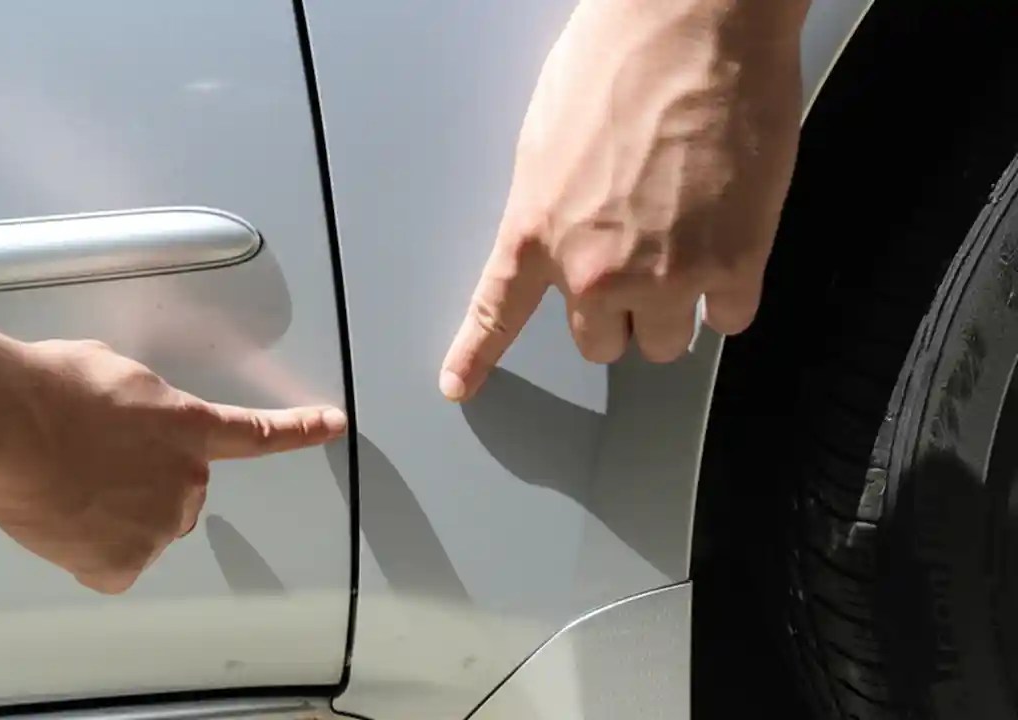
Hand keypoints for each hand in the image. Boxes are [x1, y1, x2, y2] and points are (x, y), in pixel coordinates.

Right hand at [0, 339, 346, 593]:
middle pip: (177, 494)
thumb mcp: (114, 374)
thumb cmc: (51, 387)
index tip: (332, 425)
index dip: (297, 431)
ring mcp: (158, 527)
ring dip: (111, 516)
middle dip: (142, 483)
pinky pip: (111, 565)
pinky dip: (87, 550)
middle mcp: (188, 482)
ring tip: (66, 484)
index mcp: (189, 428)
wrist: (8, 425)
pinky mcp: (122, 565)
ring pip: (141, 530)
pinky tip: (63, 519)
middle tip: (90, 462)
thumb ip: (142, 407)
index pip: (256, 434)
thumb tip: (124, 422)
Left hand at [440, 0, 807, 400]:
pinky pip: (730, 318)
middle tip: (639, 260)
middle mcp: (595, 270)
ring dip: (676, 309)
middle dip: (618, 312)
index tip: (458, 385)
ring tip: (690, 245)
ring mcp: (666, 274)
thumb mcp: (549, 139)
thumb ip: (553, 207)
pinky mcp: (734, 263)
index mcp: (537, 232)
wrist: (695, 19)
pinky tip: (731, 244)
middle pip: (601, 344)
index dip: (474, 357)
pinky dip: (731, 291)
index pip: (495, 313)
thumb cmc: (618, 57)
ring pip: (665, 343)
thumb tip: (570, 231)